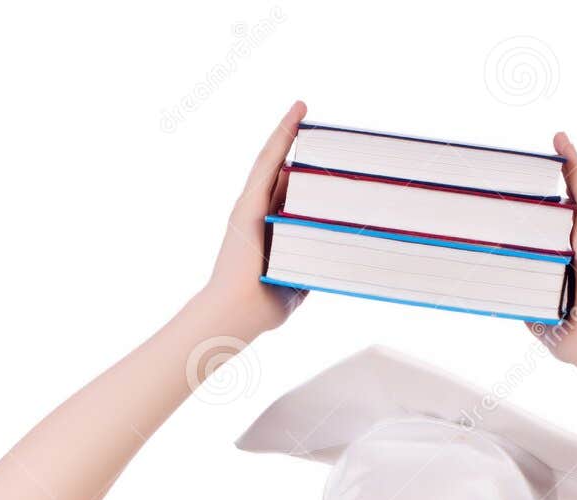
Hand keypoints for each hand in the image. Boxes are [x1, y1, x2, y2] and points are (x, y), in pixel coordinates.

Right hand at [203, 100, 309, 337]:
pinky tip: (295, 116)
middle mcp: (258, 213)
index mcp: (270, 230)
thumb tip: (339, 255)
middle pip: (284, 173)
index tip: (324, 159)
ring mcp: (251, 206)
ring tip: (304, 109)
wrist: (237, 313)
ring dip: (288, 133)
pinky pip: (268, 163)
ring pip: (274, 162)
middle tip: (324, 132)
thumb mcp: (298, 282)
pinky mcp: (248, 203)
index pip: (289, 194)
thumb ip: (312, 265)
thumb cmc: (264, 307)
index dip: (305, 174)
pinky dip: (281, 137)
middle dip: (302, 152)